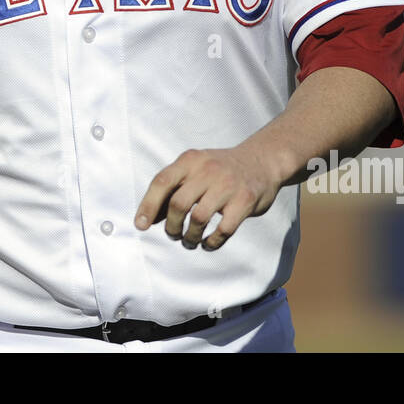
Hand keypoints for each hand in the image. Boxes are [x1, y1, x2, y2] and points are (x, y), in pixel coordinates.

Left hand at [133, 145, 284, 250]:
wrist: (262, 161)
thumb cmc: (220, 170)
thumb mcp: (196, 167)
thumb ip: (174, 187)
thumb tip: (148, 217)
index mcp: (190, 160)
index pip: (162, 182)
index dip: (148, 205)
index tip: (141, 225)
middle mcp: (207, 169)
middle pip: (178, 204)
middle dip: (171, 226)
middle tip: (174, 234)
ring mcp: (227, 185)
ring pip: (198, 219)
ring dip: (190, 237)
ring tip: (190, 241)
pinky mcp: (245, 201)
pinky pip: (223, 230)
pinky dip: (211, 242)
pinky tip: (208, 243)